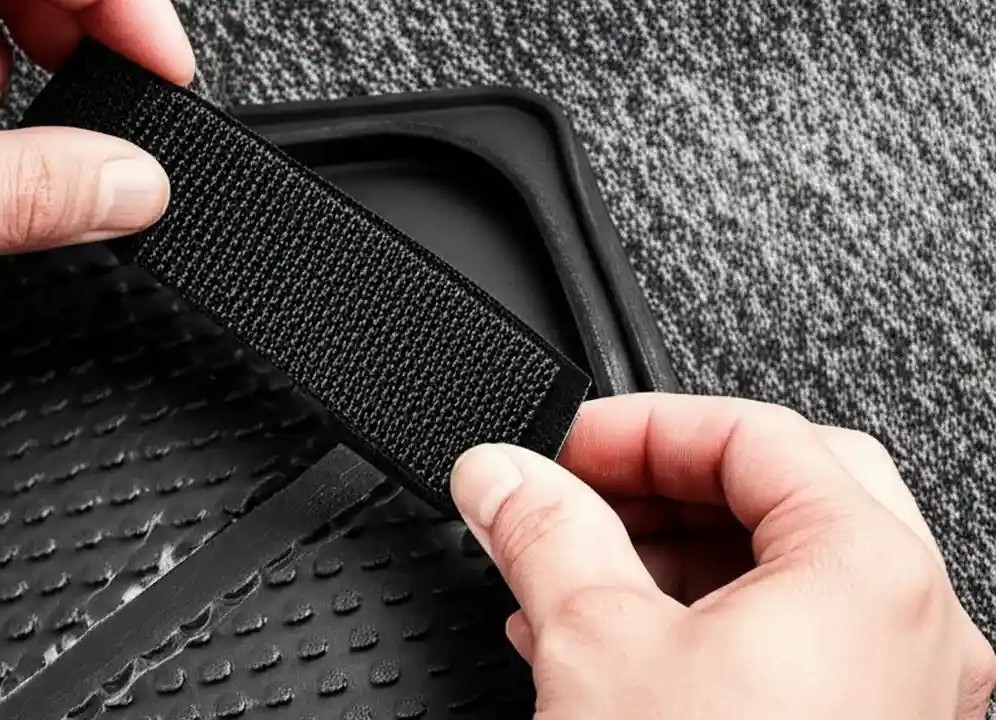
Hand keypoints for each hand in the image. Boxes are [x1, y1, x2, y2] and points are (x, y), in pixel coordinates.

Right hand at [451, 393, 995, 717]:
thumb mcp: (596, 648)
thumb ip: (542, 531)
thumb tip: (499, 473)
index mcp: (868, 572)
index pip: (755, 433)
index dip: (643, 425)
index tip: (565, 445)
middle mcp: (911, 627)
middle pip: (784, 491)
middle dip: (661, 484)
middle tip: (576, 491)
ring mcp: (896, 691)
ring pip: (784, 571)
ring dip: (669, 555)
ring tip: (571, 571)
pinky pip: (784, 643)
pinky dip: (697, 620)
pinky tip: (608, 644)